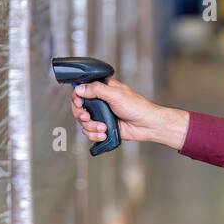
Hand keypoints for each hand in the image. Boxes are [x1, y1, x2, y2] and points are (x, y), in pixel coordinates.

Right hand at [71, 78, 189, 150]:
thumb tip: (79, 89)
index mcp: (103, 89)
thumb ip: (96, 90)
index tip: (79, 102)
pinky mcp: (103, 127)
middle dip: (81, 114)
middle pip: (79, 107)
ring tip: (103, 128)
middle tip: (87, 117)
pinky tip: (104, 134)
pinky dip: (95, 135)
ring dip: (91, 127)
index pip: (82, 90)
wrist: (147, 125)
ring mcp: (101, 115)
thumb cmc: (137, 107)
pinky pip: (90, 132)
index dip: (77, 97)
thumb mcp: (116, 94)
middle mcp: (100, 101)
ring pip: (83, 122)